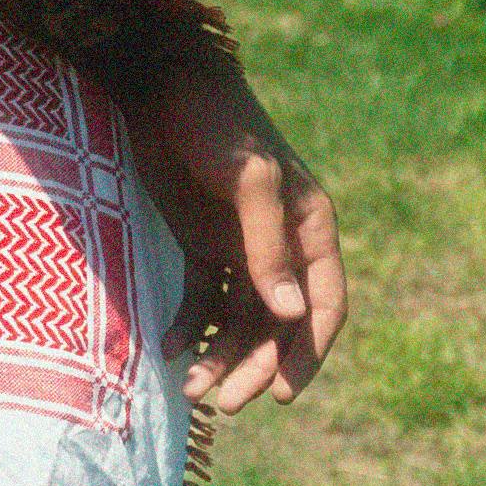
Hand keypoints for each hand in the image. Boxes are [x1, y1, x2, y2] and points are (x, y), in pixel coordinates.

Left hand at [125, 41, 347, 414]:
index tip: (285, 394)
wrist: (160, 83)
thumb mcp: (249, 179)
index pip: (325, 303)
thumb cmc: (214, 122)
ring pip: (238, 320)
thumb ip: (265, 245)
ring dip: (220, 356)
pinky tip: (167, 352)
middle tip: (226, 403)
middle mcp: (280, 244)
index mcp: (310, 226)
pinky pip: (201, 301)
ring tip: (191, 390)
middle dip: (257, 366)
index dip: (310, 351)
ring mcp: (239, 247)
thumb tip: (289, 312)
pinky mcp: (199, 244)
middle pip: (278, 323)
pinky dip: (188, 328)